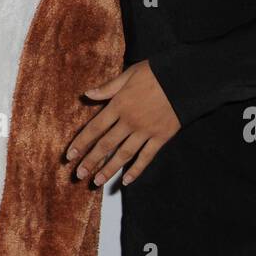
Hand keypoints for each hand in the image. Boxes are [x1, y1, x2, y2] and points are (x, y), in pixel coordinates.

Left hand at [66, 59, 181, 187]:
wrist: (185, 79)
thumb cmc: (155, 73)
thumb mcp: (128, 74)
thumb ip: (107, 88)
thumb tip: (87, 94)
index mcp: (119, 105)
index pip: (95, 128)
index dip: (81, 143)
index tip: (70, 156)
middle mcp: (130, 121)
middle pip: (106, 145)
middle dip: (91, 161)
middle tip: (78, 175)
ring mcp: (146, 131)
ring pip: (123, 154)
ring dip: (109, 169)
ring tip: (97, 182)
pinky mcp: (161, 137)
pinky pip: (146, 157)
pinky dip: (136, 170)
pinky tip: (127, 181)